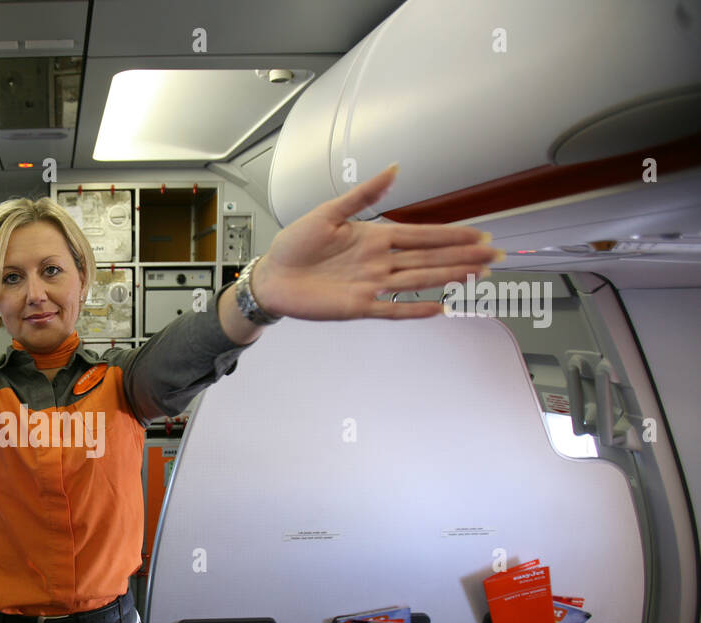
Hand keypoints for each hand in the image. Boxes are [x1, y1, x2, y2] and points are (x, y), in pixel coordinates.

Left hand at [253, 164, 500, 320]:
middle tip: (493, 256)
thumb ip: (363, 194)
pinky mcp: (358, 306)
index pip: (421, 235)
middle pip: (429, 258)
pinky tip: (439, 307)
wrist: (271, 276)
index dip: (451, 236)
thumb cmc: (295, 244)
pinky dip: (414, 308)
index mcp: (374, 237)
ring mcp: (371, 285)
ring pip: (418, 280)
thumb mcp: (328, 212)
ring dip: (448, 277)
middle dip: (462, 257)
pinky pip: (392, 308)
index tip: (479, 235)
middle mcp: (378, 262)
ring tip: (477, 275)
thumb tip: (394, 170)